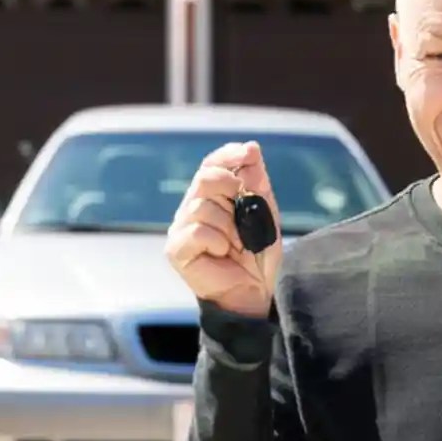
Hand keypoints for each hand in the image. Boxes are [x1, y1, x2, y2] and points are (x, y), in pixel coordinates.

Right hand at [164, 141, 281, 317]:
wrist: (254, 292)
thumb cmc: (257, 254)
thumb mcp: (265, 214)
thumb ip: (257, 183)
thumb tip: (252, 148)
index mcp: (211, 196)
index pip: (212, 164)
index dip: (229, 155)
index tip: (250, 152)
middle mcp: (192, 207)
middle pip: (205, 177)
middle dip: (233, 190)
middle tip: (246, 213)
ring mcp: (181, 228)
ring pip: (204, 207)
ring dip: (230, 226)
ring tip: (236, 245)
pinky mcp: (176, 249)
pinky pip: (198, 231)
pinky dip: (218, 241)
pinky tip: (222, 254)